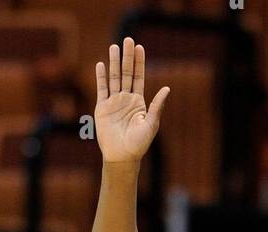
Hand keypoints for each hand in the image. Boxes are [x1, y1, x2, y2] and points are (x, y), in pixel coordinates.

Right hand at [95, 38, 169, 164]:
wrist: (122, 156)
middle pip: (126, 73)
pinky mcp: (102, 107)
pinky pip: (101, 89)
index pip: (139, 77)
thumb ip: (157, 106)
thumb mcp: (151, 124)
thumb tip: (166, 88)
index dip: (139, 63)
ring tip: (114, 46)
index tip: (139, 48)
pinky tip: (101, 64)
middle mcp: (126, 99)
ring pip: (114, 77)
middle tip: (128, 39)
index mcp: (138, 102)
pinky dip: (101, 77)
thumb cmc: (139, 144)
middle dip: (127, 57)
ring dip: (114, 62)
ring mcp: (113, 102)